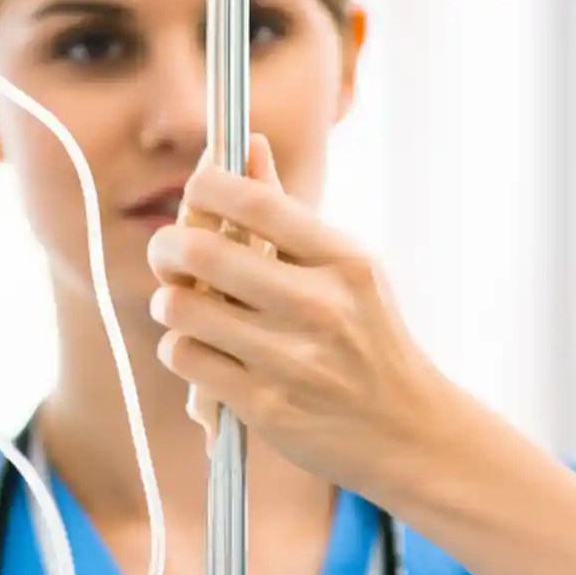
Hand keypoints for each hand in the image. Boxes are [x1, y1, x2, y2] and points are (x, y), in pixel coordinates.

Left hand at [146, 135, 455, 491]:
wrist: (408, 433)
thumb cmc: (367, 338)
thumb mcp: (346, 267)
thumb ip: (285, 210)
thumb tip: (246, 141)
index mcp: (343, 260)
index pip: (253, 200)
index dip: (204, 186)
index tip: (195, 196)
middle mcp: (319, 306)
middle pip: (200, 251)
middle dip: (166, 247)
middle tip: (168, 254)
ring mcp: (291, 360)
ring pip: (179, 307)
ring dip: (170, 303)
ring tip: (184, 307)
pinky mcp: (263, 406)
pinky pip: (183, 356)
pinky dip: (179, 349)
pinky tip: (200, 350)